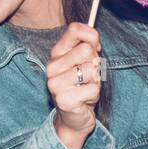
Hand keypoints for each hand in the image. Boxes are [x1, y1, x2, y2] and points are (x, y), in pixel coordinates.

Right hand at [46, 22, 102, 144]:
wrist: (73, 118)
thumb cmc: (81, 87)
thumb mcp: (85, 62)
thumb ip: (88, 45)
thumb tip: (95, 40)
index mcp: (56, 54)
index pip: (75, 29)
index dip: (92, 36)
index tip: (95, 49)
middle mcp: (52, 67)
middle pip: (86, 50)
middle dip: (95, 63)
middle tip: (89, 75)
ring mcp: (56, 84)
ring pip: (91, 69)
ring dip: (95, 80)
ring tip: (86, 88)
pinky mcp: (64, 100)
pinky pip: (93, 88)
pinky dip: (94, 94)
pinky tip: (85, 99)